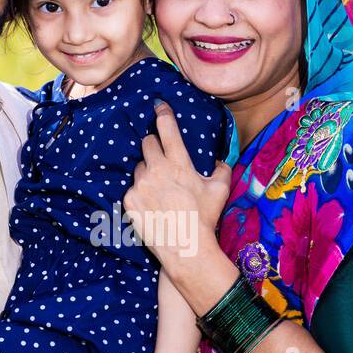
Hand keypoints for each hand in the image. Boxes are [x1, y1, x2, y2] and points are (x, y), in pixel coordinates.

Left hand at [123, 100, 231, 269]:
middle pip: (147, 144)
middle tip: (162, 158)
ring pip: (139, 167)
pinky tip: (152, 205)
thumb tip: (221, 160)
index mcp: (178, 163)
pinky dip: (140, 192)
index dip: (162, 114)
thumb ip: (222, 169)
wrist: (186, 247)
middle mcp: (157, 170)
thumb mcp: (220, 191)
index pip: (167, 129)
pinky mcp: (129, 200)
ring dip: (147, 171)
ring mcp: (140, 185)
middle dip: (154, 145)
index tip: (158, 105)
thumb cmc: (204, 218)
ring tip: (160, 189)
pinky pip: (132, 188)